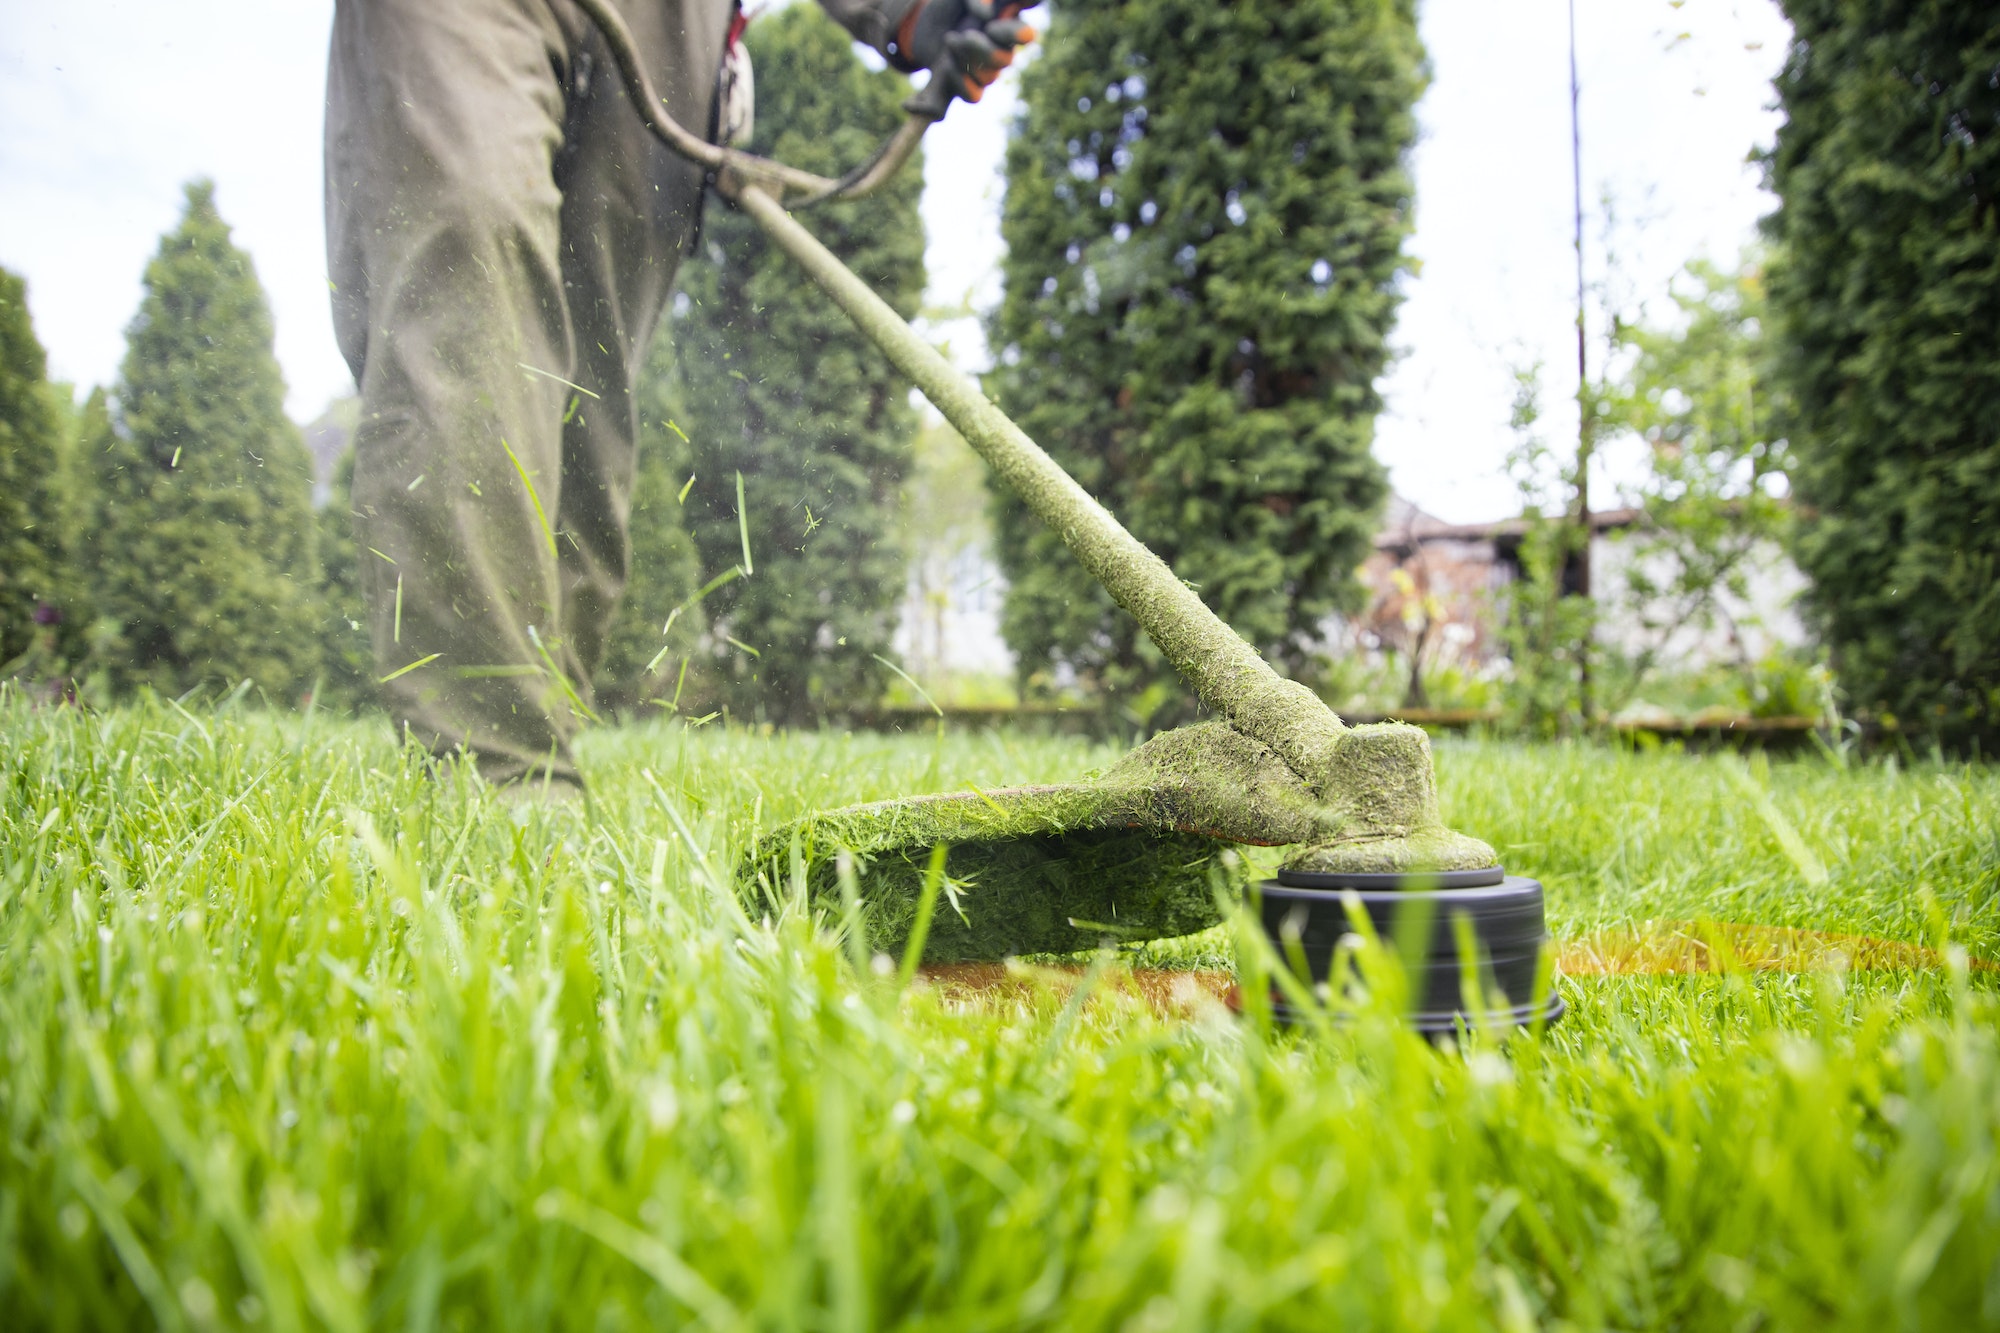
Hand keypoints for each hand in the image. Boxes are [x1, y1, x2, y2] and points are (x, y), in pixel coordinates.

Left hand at [889, 1, 1037, 108]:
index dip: (1015, 33)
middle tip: (962, 35)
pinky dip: (959, 82)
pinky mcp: (969, 86)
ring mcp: (987, 70)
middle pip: (1005, 61)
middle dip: (981, 50)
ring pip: (988, 77)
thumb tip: (987, 16)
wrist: (926, 25)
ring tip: (949, 40)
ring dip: (964, 59)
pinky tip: (945, 65)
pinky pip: (974, 97)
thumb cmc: (951, 7)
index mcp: (1007, 25)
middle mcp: (1002, 50)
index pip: (1025, 34)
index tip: (991, 26)